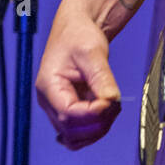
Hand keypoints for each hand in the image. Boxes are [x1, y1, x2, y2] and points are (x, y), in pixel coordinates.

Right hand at [36, 15, 121, 149]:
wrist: (76, 28)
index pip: (68, 114)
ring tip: (112, 106)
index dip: (92, 114)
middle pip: (72, 130)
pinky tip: (106, 112)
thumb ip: (101, 78)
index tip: (110, 102)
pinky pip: (79, 131)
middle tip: (115, 103)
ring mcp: (58, 107)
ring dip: (98, 127)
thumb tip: (111, 101)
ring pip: (76, 136)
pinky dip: (94, 128)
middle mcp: (49, 101)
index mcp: (48, 86)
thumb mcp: (92, 52)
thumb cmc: (78, 34)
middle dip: (98, 122)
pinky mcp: (69, 108)